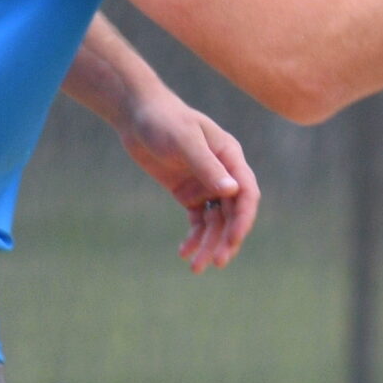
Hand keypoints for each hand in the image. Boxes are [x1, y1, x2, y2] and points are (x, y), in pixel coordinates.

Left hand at [117, 85, 260, 271]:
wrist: (136, 115)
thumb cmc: (163, 120)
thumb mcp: (184, 140)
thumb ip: (207, 166)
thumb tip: (232, 191)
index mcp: (231, 158)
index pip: (246, 194)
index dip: (243, 219)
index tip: (233, 240)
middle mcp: (224, 174)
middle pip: (232, 214)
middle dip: (225, 239)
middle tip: (216, 262)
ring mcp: (206, 185)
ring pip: (215, 222)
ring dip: (208, 244)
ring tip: (196, 267)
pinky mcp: (188, 193)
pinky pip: (197, 221)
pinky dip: (193, 238)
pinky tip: (184, 253)